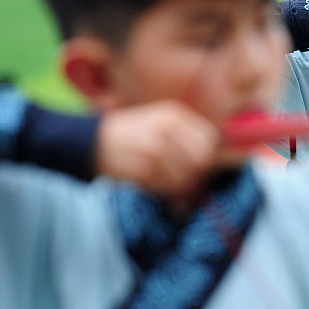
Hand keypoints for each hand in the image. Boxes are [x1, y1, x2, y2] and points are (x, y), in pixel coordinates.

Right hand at [95, 101, 224, 197]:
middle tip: (185, 176)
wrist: (91, 142)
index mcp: (173, 116)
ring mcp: (154, 150)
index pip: (210, 139)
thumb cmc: (133, 134)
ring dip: (181, 185)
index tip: (198, 161)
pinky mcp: (142, 171)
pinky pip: (168, 188)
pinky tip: (158, 186)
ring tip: (168, 181)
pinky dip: (167, 192)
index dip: (208, 154)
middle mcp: (166, 130)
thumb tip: (218, 159)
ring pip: (186, 176)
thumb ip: (187, 135)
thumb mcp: (160, 121)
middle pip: (202, 160)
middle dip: (197, 172)